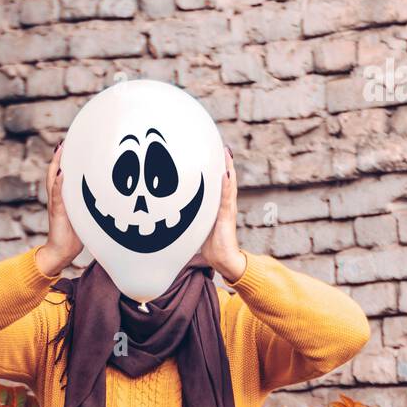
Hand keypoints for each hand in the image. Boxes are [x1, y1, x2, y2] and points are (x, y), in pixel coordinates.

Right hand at [35, 142, 82, 277]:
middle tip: (63, 142)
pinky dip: (58, 183)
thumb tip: (102, 200)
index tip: (71, 147)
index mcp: (63, 198)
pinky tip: (61, 172)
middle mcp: (57, 198)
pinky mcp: (58, 212)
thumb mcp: (82, 217)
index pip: (62, 176)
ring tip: (60, 149)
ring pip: (53, 180)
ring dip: (56, 164)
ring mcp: (56, 204)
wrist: (61, 252)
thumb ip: (87, 206)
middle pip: (55, 172)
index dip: (65, 162)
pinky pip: (57, 195)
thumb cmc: (72, 237)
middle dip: (58, 157)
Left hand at [201, 147, 245, 283]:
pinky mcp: (227, 216)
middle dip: (224, 163)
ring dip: (228, 168)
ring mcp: (227, 209)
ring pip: (229, 184)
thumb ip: (194, 219)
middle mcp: (225, 205)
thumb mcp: (199, 228)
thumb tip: (177, 217)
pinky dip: (227, 184)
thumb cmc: (212, 247)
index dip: (216, 170)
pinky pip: (227, 197)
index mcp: (218, 207)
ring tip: (227, 153)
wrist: (224, 260)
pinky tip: (226, 173)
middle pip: (226, 180)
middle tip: (223, 146)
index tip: (213, 155)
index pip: (218, 185)